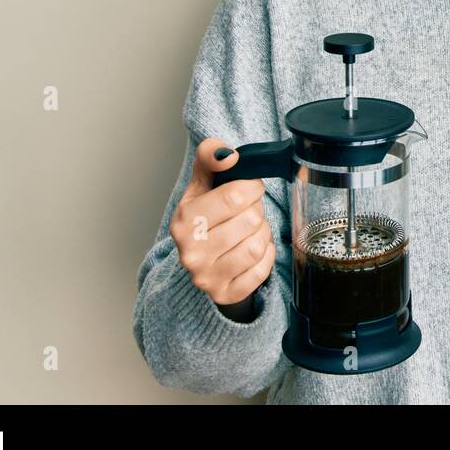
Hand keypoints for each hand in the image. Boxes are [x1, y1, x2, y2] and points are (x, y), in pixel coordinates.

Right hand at [170, 138, 276, 315]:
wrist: (201, 259)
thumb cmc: (205, 214)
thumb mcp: (202, 182)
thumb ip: (210, 156)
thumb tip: (228, 155)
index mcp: (183, 220)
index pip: (235, 196)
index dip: (251, 187)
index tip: (249, 188)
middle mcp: (191, 252)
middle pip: (250, 220)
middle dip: (256, 211)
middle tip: (247, 211)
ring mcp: (206, 277)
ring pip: (257, 246)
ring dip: (262, 233)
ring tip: (250, 229)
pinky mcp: (224, 294)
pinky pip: (261, 270)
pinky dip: (265, 256)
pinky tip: (253, 248)